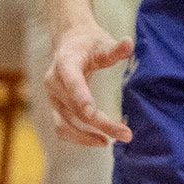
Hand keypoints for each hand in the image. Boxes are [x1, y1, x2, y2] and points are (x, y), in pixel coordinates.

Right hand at [43, 21, 132, 146]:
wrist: (69, 42)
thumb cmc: (89, 42)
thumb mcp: (103, 41)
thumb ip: (115, 48)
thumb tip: (130, 44)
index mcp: (65, 64)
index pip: (72, 82)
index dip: (81, 97)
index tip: (92, 114)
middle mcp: (54, 83)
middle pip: (75, 109)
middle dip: (100, 123)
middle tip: (125, 134)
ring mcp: (53, 98)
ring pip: (64, 124)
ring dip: (86, 137)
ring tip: (110, 142)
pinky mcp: (56, 107)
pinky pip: (62, 127)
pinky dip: (78, 137)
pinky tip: (99, 140)